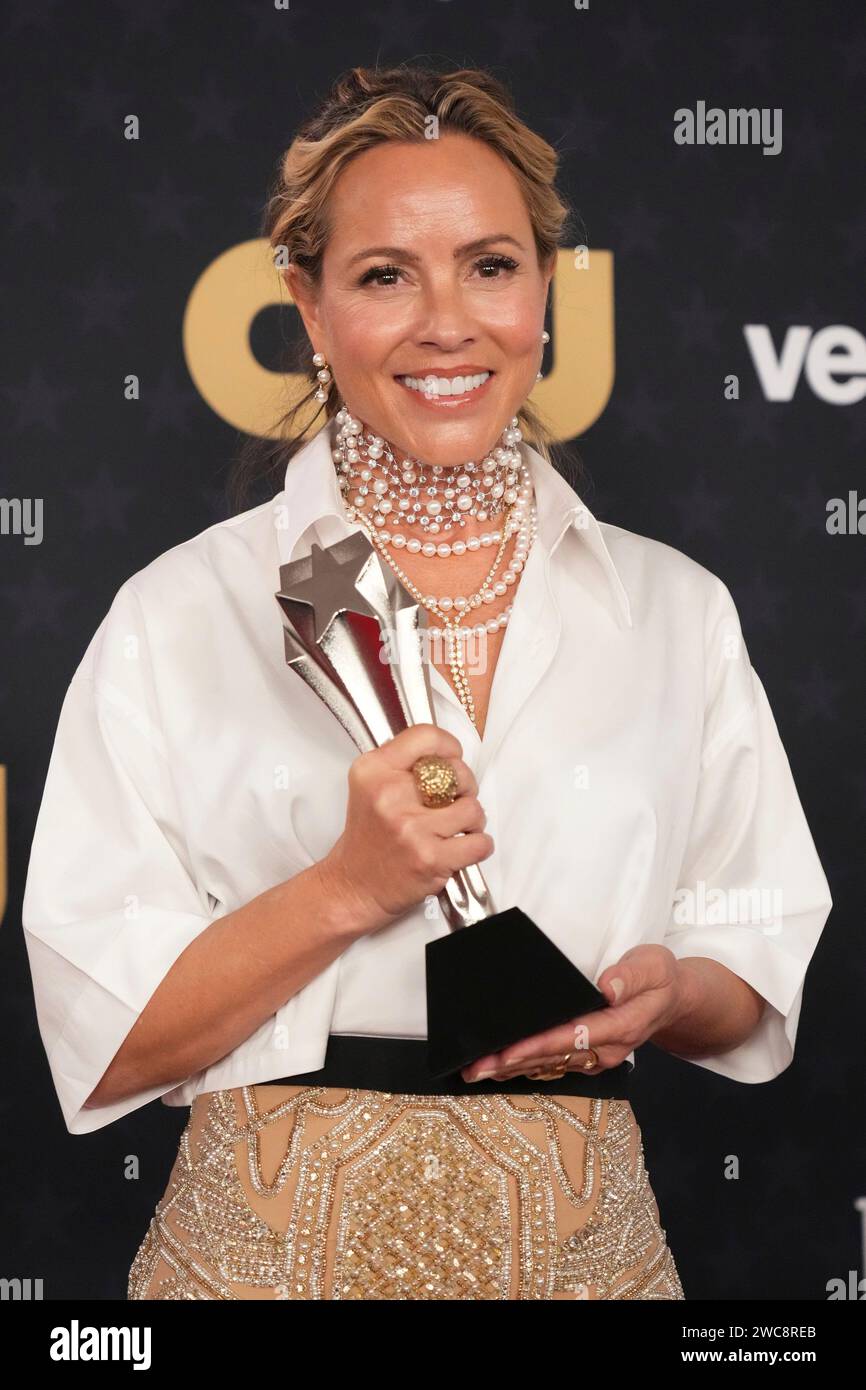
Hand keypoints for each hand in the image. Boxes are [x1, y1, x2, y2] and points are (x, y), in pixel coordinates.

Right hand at [321, 724, 494, 929]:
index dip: (449, 748)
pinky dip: (479, 846)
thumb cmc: (368, 839)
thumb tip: (448, 754)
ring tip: (456, 829)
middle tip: (454, 801)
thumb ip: (402, 765)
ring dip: (473, 820)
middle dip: (465, 787)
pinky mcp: (429, 858)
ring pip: (473, 808)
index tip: (451, 761)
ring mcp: (410, 828)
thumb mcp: (369, 787)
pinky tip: (462, 848)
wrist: (353, 887)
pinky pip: (479, 842)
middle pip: (456, 772)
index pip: (426, 737)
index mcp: (373, 771)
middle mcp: (389, 795)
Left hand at [460, 945, 686, 1082]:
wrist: (673, 999)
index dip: (537, 1046)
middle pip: (552, 1058)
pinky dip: (525, 1066)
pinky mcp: (588, 1056)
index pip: (571, 1038)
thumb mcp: (654, 966)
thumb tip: (606, 988)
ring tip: (476, 1072)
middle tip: (474, 1068)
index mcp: (619, 1026)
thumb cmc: (660, 978)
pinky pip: (553, 1064)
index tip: (507, 1051)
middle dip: (512, 1063)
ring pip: (549, 1066)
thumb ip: (630, 976)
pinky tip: (500, 1068)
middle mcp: (605, 1049)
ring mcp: (596, 1057)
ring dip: (512, 1069)